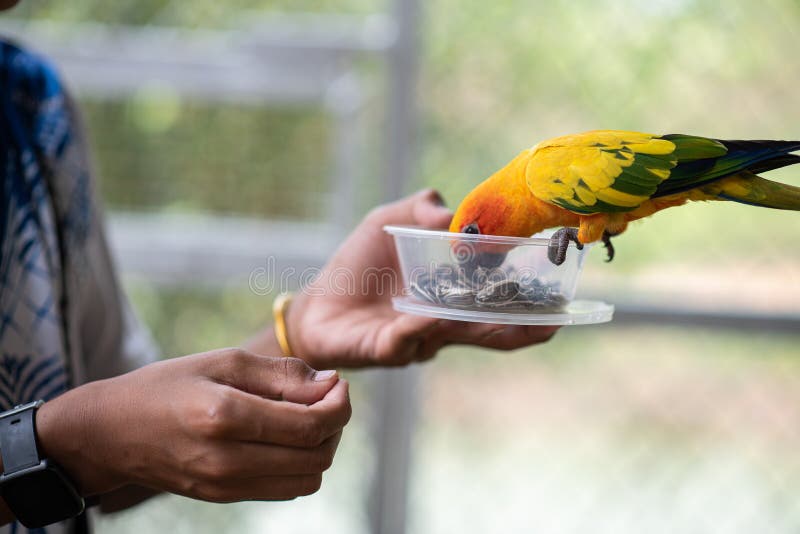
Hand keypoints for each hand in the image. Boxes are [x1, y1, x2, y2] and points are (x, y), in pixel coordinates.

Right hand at [34, 349, 350, 501]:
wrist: (111, 432)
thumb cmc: (167, 385)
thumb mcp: (222, 361)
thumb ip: (282, 374)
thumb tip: (331, 384)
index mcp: (225, 417)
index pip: (310, 425)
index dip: (339, 406)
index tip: (339, 385)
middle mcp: (227, 460)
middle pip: (317, 456)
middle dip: (335, 426)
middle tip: (327, 398)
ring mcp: (226, 485)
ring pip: (308, 479)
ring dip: (321, 448)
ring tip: (308, 416)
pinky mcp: (225, 497)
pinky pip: (286, 489)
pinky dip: (300, 464)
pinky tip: (286, 437)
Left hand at [287, 189, 559, 367]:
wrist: (316, 304)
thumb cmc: (357, 265)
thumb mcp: (388, 222)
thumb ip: (420, 208)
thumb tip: (450, 211)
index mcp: (448, 295)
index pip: (495, 300)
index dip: (525, 300)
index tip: (556, 292)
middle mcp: (439, 323)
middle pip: (487, 330)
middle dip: (521, 328)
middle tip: (553, 323)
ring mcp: (413, 340)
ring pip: (452, 338)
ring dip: (480, 329)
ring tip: (515, 326)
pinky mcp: (380, 350)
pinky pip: (401, 343)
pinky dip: (416, 331)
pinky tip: (427, 318)